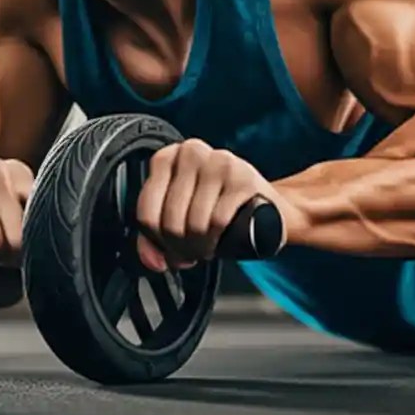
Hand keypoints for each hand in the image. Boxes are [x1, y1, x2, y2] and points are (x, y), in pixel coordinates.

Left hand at [135, 139, 282, 272]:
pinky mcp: (244, 178)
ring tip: (205, 249)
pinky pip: (217, 221)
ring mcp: (220, 162)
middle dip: (179, 247)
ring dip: (198, 247)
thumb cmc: (217, 209)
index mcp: (167, 157)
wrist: (268, 207)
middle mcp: (192, 152)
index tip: (169, 250)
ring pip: (194, 222)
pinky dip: (215, 241)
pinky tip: (218, 244)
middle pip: (170, 219)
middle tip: (191, 253)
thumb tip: (153, 262)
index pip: (146, 211)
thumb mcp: (180, 217)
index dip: (156, 242)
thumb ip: (154, 240)